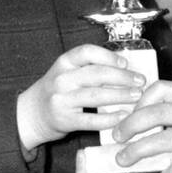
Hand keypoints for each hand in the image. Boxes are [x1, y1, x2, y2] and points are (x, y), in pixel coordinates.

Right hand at [16, 44, 146, 151]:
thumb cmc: (58, 91)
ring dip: (120, 95)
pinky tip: (123, 116)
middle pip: (96, 74)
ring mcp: (61, 100)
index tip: (125, 62)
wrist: (30, 115)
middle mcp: (61, 79)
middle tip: (141, 81)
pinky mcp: (64, 120)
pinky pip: (90, 119)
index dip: (108, 56)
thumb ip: (90, 68)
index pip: (86, 52)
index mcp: (64, 63)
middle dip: (122, 77)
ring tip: (137, 96)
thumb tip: (127, 67)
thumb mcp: (67, 72)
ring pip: (95, 96)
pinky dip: (109, 118)